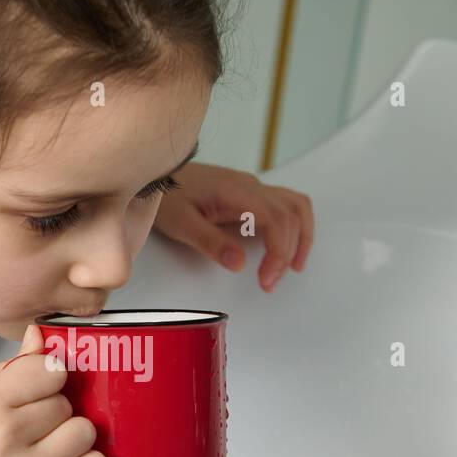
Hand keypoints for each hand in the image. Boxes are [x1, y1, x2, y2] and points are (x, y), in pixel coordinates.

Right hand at [0, 324, 107, 456]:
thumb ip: (5, 366)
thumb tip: (42, 335)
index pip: (50, 369)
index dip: (43, 376)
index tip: (31, 388)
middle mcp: (7, 438)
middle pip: (64, 402)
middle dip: (49, 408)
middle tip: (25, 424)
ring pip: (84, 432)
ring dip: (68, 434)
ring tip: (44, 443)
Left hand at [152, 161, 313, 291]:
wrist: (156, 174)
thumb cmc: (166, 195)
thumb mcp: (181, 223)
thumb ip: (210, 242)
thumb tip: (239, 263)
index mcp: (236, 191)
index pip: (277, 220)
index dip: (279, 252)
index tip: (266, 279)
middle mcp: (250, 186)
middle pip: (291, 215)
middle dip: (287, 252)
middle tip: (270, 282)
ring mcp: (252, 187)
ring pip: (295, 206)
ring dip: (300, 237)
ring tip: (292, 267)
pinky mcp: (249, 194)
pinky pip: (285, 206)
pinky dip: (293, 227)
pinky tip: (285, 247)